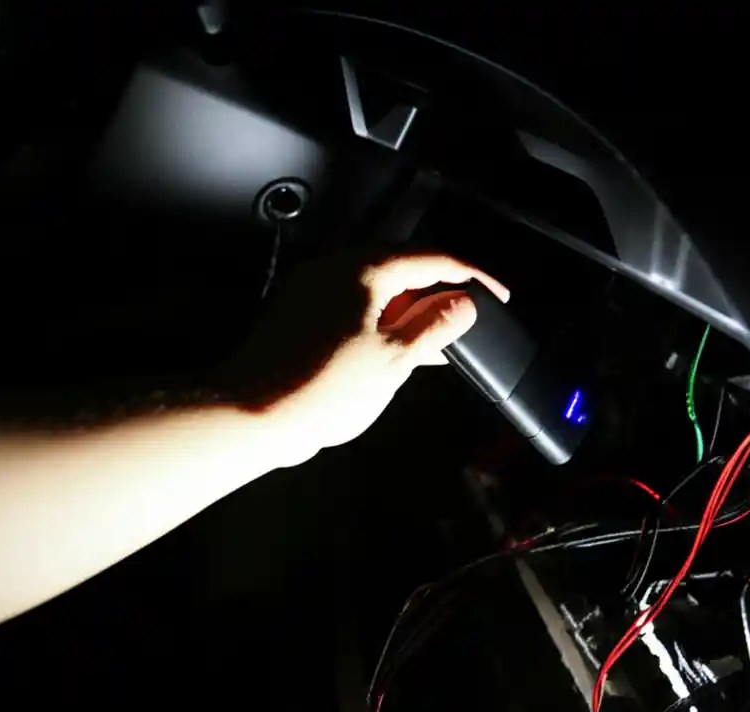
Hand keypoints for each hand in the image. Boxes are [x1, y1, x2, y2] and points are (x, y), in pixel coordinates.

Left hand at [227, 251, 508, 465]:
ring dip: (410, 310)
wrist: (252, 415)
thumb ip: (434, 326)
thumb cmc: (320, 388)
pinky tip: (396, 352)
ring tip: (437, 342)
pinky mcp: (299, 317)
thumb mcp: (394, 359)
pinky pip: (352, 307)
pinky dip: (382, 322)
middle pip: (401, 267)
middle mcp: (333, 270)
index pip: (431, 258)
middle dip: (438, 290)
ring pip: (376, 289)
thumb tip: (463, 304)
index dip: (471, 276)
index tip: (497, 294)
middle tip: (467, 316)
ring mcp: (312, 292)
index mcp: (361, 270)